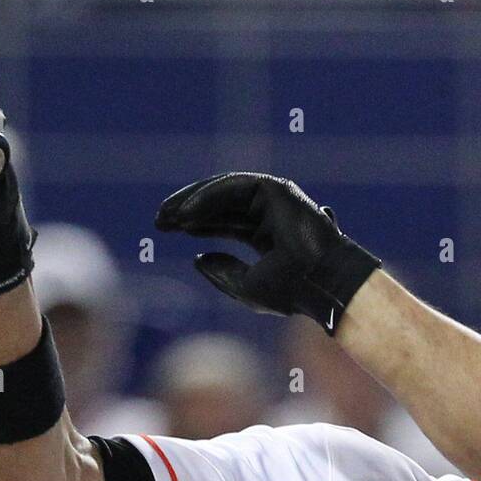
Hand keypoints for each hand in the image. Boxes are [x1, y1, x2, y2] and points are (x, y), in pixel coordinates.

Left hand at [154, 171, 380, 334]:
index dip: (194, 223)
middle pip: (220, 204)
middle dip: (186, 210)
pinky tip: (185, 215)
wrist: (321, 284)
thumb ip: (222, 273)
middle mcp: (270, 214)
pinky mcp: (276, 189)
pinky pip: (233, 189)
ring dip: (191, 202)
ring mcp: (275, 199)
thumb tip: (197, 257)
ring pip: (223, 192)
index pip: (224, 222)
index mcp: (266, 235)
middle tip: (158, 220)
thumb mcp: (246, 287)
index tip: (167, 228)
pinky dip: (207, 199)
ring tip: (166, 217)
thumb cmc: (291, 292)